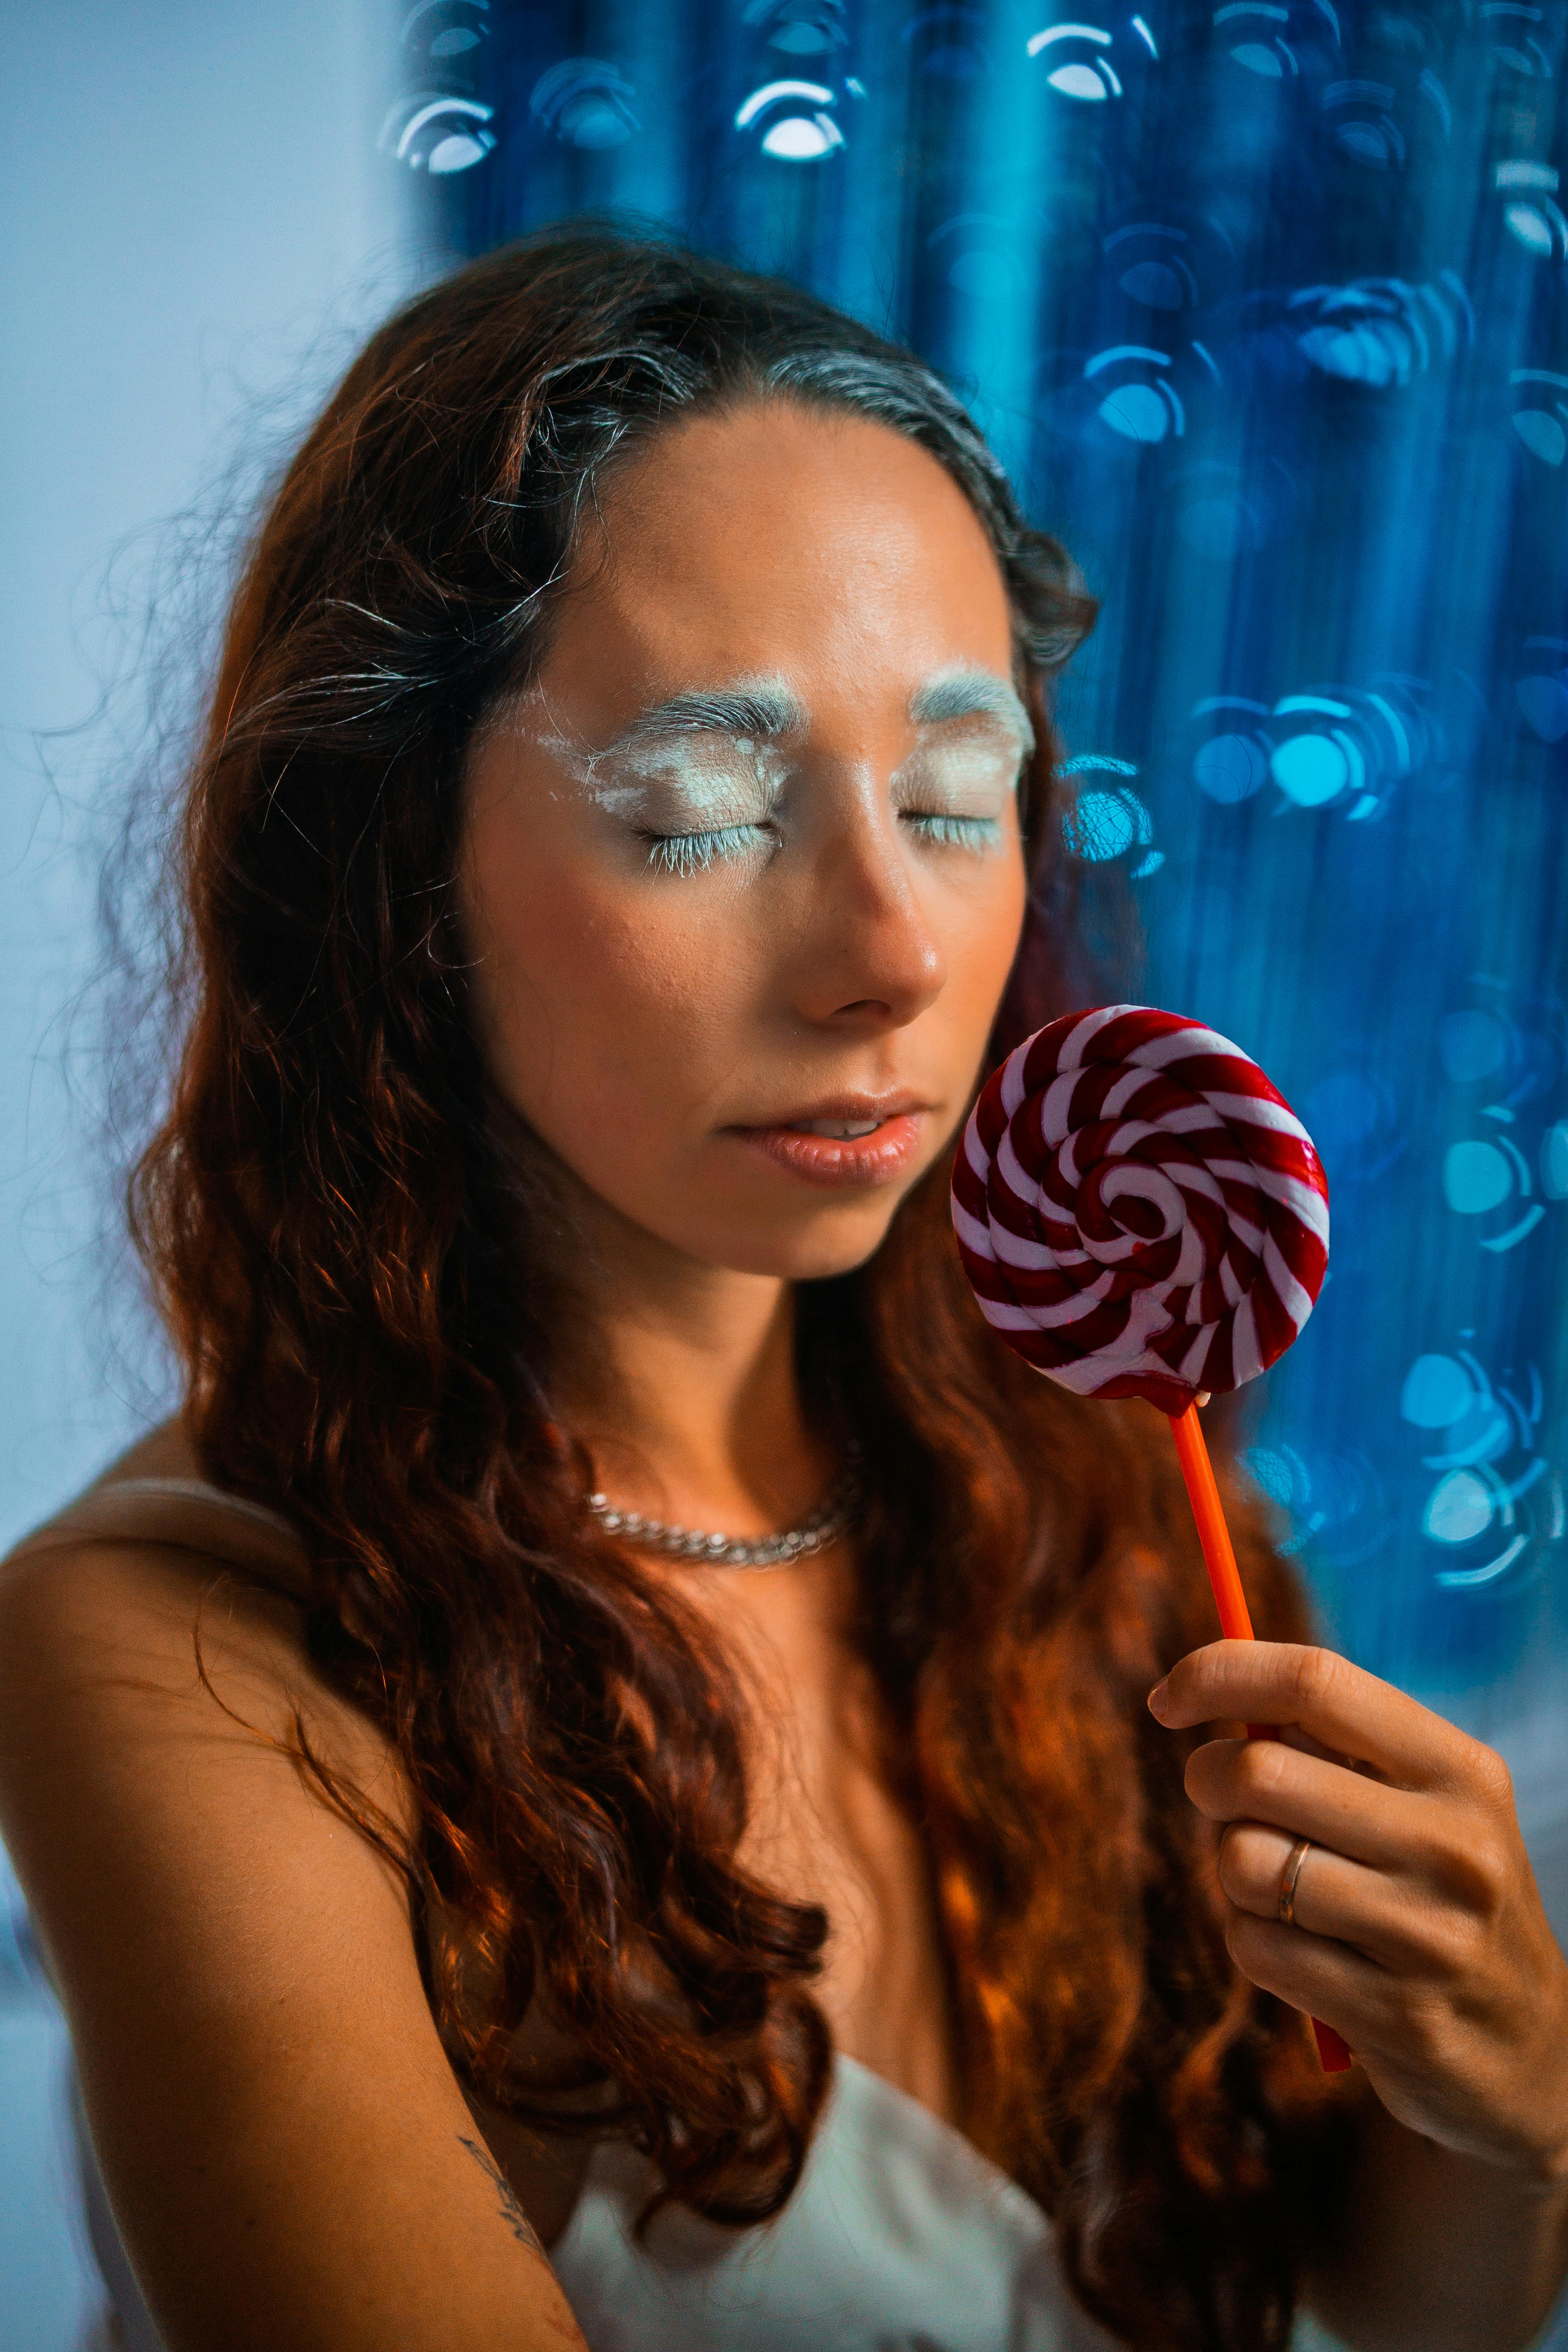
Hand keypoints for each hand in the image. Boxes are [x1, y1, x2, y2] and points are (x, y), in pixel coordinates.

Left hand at [1149, 1641, 1567, 2180]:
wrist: (1529, 2058)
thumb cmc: (1440, 1900)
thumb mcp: (1424, 1807)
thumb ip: (1334, 1745)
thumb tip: (1211, 1687)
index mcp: (1462, 1770)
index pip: (1316, 1682)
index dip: (1220, 1674)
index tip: (1167, 1700)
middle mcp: (1455, 1845)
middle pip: (1259, 1771)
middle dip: (1208, 1780)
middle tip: (1221, 1802)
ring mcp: (1430, 1935)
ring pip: (1244, 1861)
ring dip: (1234, 1873)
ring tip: (1282, 1890)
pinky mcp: (1397, 2016)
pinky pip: (1254, 1946)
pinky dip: (1251, 1940)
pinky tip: (1302, 1953)